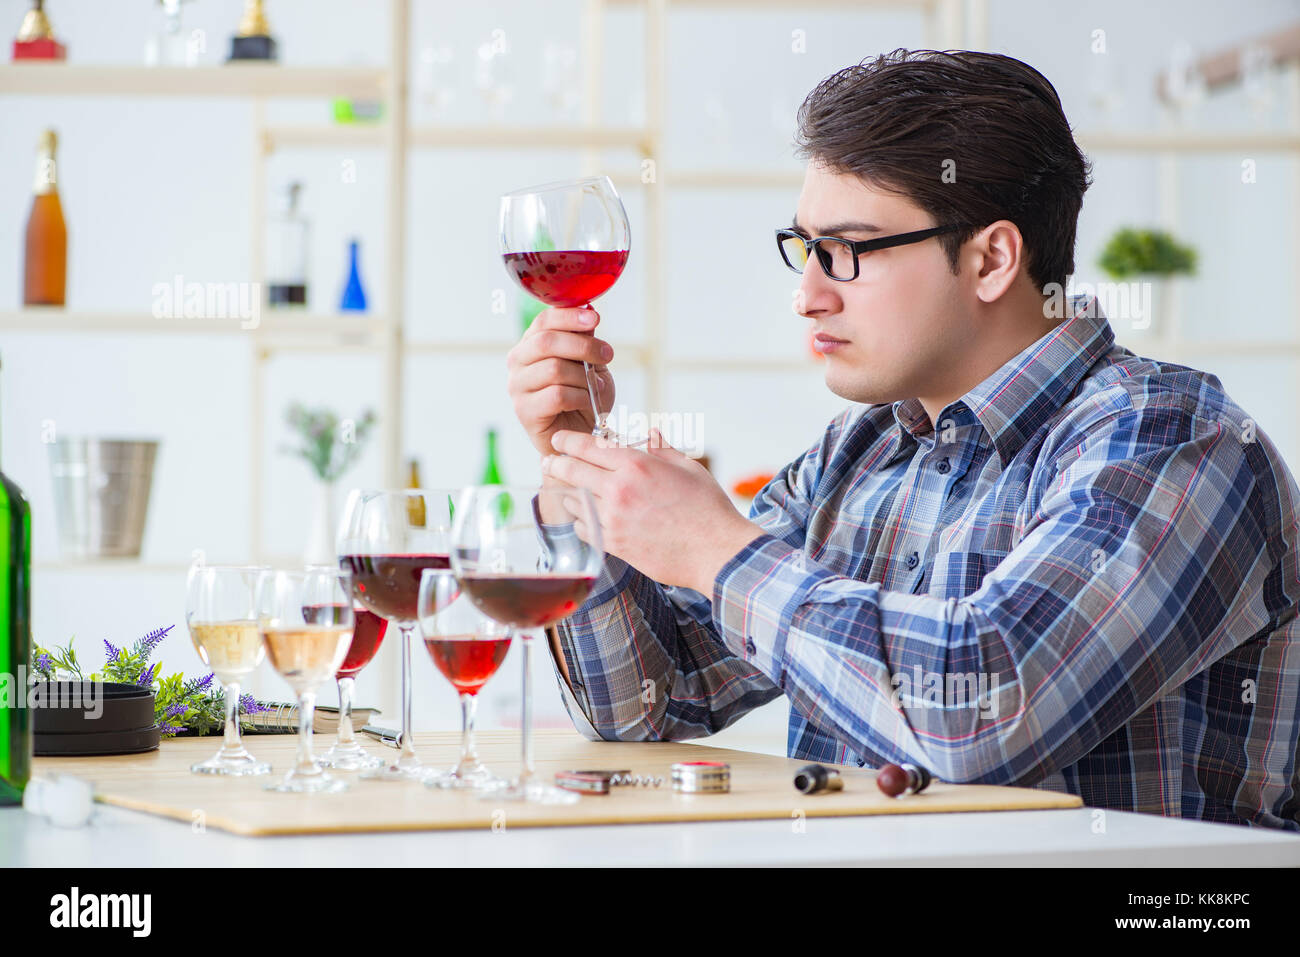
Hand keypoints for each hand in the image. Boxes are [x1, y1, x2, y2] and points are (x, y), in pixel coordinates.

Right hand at [507, 305, 615, 458]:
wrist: (580, 435)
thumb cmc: (583, 396)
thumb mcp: (590, 363)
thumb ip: (584, 339)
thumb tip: (588, 311)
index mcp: (531, 344)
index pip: (543, 320)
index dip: (569, 316)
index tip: (595, 318)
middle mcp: (518, 363)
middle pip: (546, 342)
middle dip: (583, 346)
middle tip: (607, 354)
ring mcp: (517, 387)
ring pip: (553, 369)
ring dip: (584, 377)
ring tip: (598, 386)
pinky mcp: (525, 411)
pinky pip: (557, 395)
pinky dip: (580, 396)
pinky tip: (588, 401)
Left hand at [543, 428, 765, 593]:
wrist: (716, 551)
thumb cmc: (708, 508)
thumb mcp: (688, 468)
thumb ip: (663, 449)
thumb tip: (650, 433)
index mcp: (637, 465)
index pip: (589, 447)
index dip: (568, 441)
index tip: (558, 439)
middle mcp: (619, 490)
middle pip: (572, 471)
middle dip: (555, 463)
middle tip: (547, 461)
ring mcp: (613, 519)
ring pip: (574, 501)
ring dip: (568, 493)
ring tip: (566, 489)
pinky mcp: (614, 544)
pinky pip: (584, 528)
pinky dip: (580, 520)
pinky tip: (584, 517)